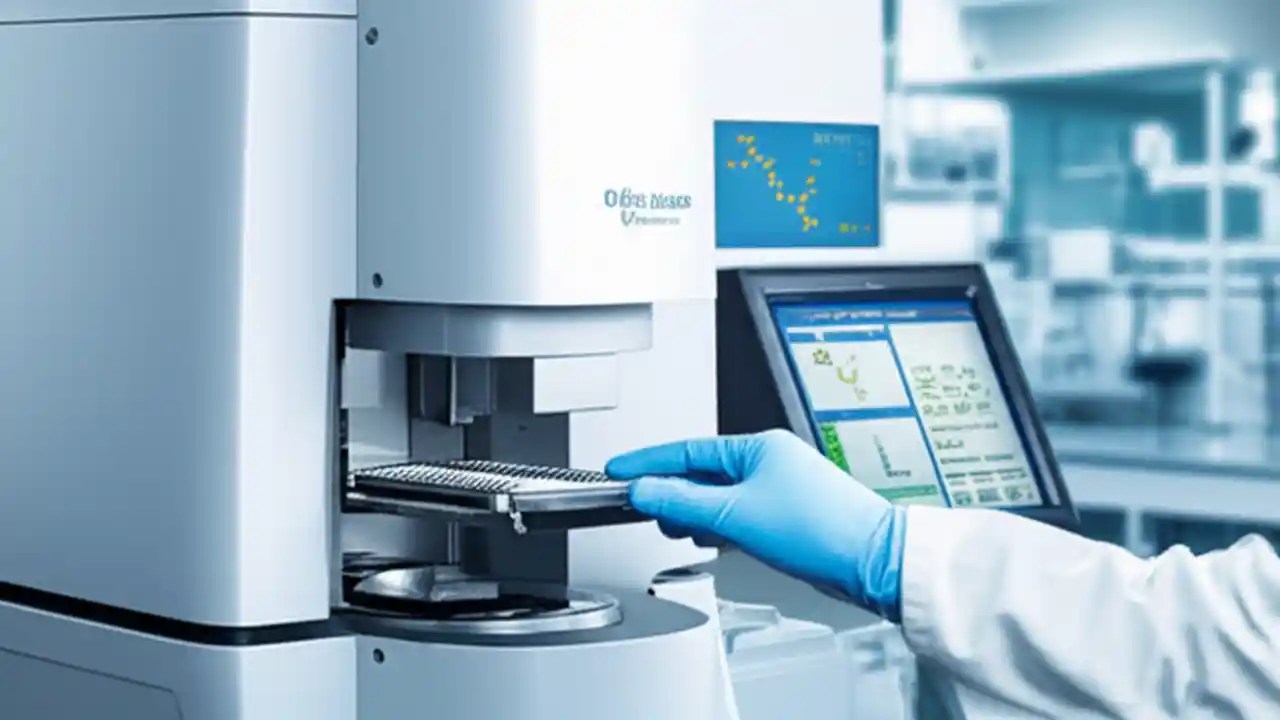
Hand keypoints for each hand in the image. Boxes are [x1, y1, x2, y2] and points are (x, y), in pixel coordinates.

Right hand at [606, 429, 906, 619]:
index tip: (618, 470)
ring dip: (692, 512)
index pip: (687, 450)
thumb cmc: (820, 529)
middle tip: (639, 506)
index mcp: (758, 447)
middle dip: (669, 492)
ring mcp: (780, 488)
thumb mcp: (735, 515)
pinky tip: (708, 537)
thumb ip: (682, 502)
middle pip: (701, 472)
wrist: (872, 560)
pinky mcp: (787, 516)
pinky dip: (716, 525)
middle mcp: (770, 461)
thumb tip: (645, 491)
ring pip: (719, 496)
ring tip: (671, 527)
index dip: (647, 462)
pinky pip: (737, 513)